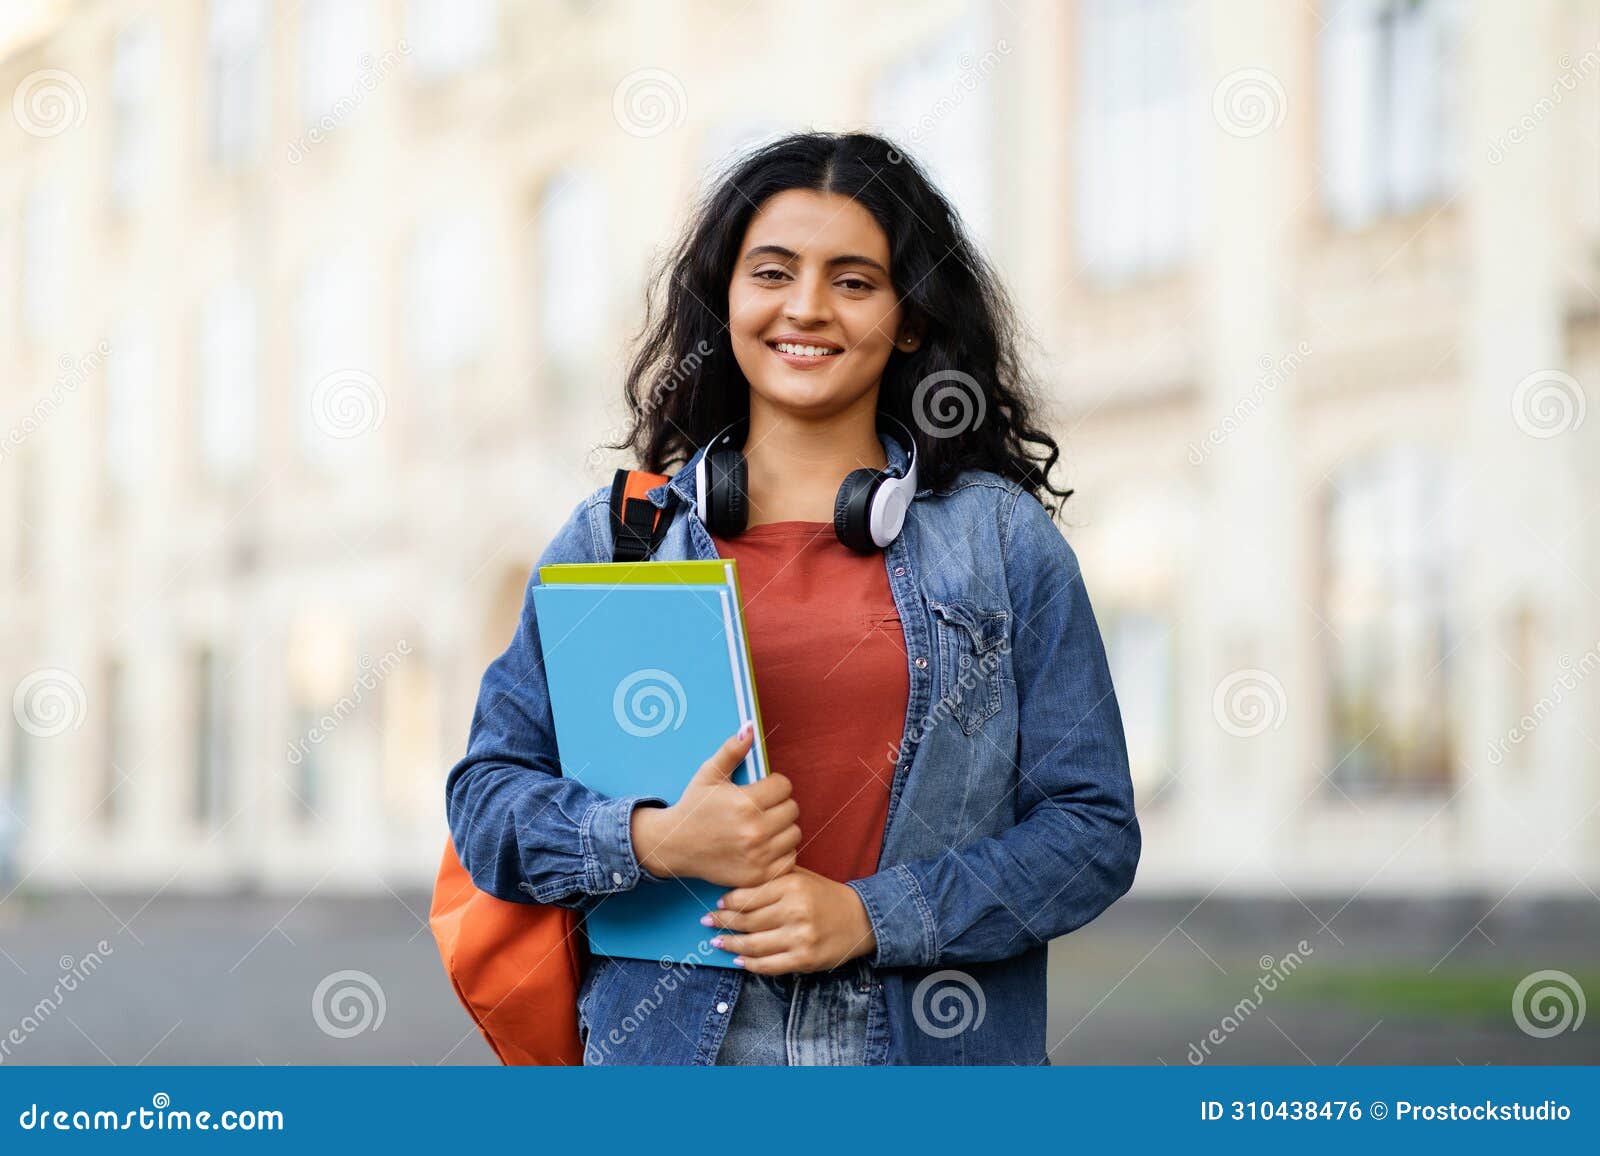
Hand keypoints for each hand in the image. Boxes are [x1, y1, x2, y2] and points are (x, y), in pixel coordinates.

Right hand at [630, 724, 800, 888]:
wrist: (674, 846)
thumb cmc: (693, 807)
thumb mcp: (708, 774)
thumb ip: (731, 751)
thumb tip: (749, 728)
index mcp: (745, 803)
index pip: (784, 786)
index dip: (774, 784)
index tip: (761, 790)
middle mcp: (754, 831)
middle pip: (793, 809)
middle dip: (779, 805)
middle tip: (762, 808)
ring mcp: (758, 856)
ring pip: (794, 834)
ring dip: (783, 829)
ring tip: (763, 826)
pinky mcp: (759, 875)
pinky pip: (790, 859)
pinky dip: (781, 853)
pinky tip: (764, 846)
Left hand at [702, 865, 877, 973]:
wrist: (861, 919)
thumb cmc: (825, 896)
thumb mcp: (801, 878)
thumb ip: (771, 879)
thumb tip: (732, 887)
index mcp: (792, 886)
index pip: (748, 896)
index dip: (728, 902)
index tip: (717, 904)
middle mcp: (795, 911)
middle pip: (746, 920)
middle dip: (722, 922)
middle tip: (707, 922)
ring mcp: (800, 937)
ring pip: (753, 945)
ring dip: (730, 945)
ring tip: (717, 941)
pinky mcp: (804, 959)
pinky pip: (768, 965)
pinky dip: (749, 964)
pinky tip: (738, 960)